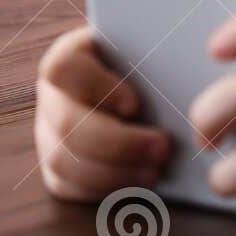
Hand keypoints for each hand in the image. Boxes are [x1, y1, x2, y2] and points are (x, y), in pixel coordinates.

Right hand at [35, 26, 171, 201]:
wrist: (155, 85)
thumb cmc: (159, 59)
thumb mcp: (158, 45)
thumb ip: (161, 51)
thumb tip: (184, 62)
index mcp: (72, 55)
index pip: (62, 68)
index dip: (94, 87)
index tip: (135, 104)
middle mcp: (54, 96)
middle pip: (67, 123)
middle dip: (118, 143)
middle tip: (163, 148)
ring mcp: (50, 134)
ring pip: (63, 162)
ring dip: (113, 173)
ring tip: (156, 172)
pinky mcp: (59, 168)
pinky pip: (69, 187)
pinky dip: (106, 190)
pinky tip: (140, 184)